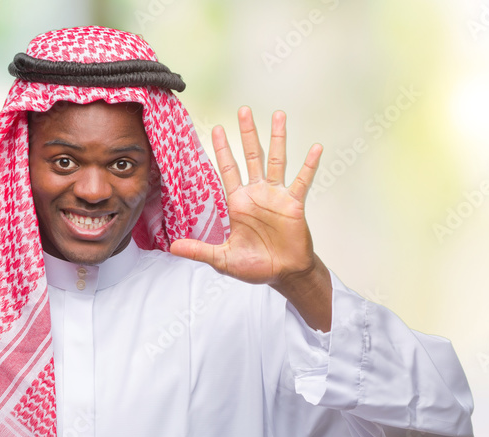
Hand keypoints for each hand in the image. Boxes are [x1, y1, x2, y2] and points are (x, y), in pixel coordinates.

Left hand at [170, 108, 321, 286]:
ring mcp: (276, 196)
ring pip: (277, 160)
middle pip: (251, 156)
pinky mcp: (294, 203)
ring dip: (277, 138)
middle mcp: (256, 193)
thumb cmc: (254, 266)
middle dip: (247, 133)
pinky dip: (309, 165)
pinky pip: (302, 180)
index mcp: (238, 203)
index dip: (223, 150)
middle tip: (244, 110)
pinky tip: (315, 148)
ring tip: (278, 116)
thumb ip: (199, 250)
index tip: (217, 128)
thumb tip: (173, 247)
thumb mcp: (222, 259)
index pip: (228, 169)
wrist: (283, 274)